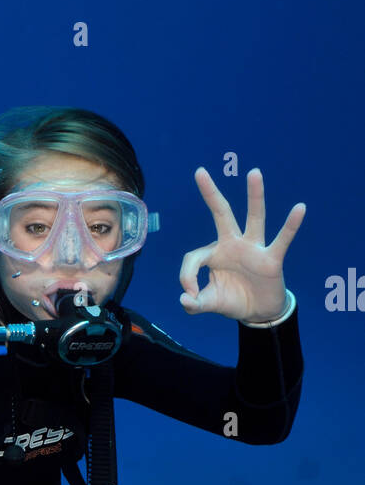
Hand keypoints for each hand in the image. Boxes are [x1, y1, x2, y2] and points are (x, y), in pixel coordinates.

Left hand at [179, 168, 305, 322]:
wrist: (258, 313)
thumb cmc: (233, 300)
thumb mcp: (209, 303)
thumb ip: (193, 304)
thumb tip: (184, 299)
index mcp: (214, 253)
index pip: (194, 257)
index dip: (187, 276)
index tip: (189, 294)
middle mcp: (233, 244)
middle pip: (221, 214)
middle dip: (210, 194)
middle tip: (199, 172)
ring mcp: (253, 249)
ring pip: (254, 218)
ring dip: (254, 196)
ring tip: (254, 173)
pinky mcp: (271, 259)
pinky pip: (282, 240)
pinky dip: (291, 226)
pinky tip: (299, 208)